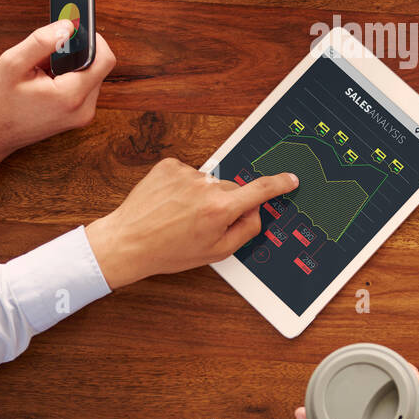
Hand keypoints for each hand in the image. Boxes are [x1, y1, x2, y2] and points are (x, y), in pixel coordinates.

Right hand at [0, 20, 116, 187]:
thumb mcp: (12, 63)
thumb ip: (41, 41)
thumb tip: (68, 26)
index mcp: (71, 96)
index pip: (105, 59)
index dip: (94, 39)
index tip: (75, 31)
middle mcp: (84, 109)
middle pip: (97, 66)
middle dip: (75, 53)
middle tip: (47, 55)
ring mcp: (82, 115)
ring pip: (90, 76)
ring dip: (71, 66)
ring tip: (42, 71)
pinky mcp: (78, 116)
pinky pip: (83, 88)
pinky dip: (68, 78)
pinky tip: (45, 81)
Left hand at [85, 161, 299, 288]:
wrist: (128, 241)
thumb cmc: (169, 252)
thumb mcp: (216, 252)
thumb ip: (245, 231)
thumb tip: (256, 213)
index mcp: (221, 209)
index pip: (260, 190)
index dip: (279, 184)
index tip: (290, 179)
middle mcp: (206, 187)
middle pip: (232, 189)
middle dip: (226, 203)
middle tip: (204, 224)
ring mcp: (186, 173)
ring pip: (209, 182)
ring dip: (202, 195)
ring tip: (180, 215)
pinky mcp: (169, 166)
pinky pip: (188, 173)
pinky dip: (184, 186)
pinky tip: (170, 203)